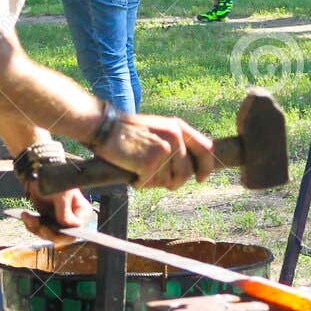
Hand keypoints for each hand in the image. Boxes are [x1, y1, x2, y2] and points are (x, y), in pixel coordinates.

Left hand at [21, 182, 93, 238]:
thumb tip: (68, 226)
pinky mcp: (47, 221)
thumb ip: (65, 212)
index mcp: (81, 211)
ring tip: (27, 216)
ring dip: (36, 228)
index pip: (77, 228)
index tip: (54, 227)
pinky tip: (26, 215)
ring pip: (48, 234)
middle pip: (63, 236)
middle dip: (49, 233)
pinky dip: (31, 225)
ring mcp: (58, 221)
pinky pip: (39, 229)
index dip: (66, 232)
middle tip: (40, 227)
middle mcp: (71, 219)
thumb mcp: (62, 195)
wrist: (39, 176)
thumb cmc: (56, 181)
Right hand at [94, 113, 214, 189]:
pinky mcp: (150, 163)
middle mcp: (175, 138)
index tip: (200, 179)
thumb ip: (176, 143)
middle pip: (186, 173)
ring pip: (167, 182)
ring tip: (139, 170)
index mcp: (179, 128)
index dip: (206, 167)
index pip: (206, 150)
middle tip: (157, 179)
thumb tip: (189, 169)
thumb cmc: (128, 131)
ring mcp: (163, 150)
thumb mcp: (159, 128)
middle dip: (174, 182)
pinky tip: (130, 171)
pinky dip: (139, 182)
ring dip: (153, 182)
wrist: (104, 127)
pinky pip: (150, 184)